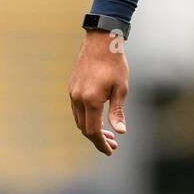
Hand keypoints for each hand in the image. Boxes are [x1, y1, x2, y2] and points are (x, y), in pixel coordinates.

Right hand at [67, 28, 128, 156]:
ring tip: (108, 134)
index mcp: (90, 100)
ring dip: (92, 129)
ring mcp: (73, 93)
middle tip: (113, 145)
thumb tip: (121, 132)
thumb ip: (118, 112)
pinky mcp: (72, 87)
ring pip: (79, 119)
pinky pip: (77, 109)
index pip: (93, 131)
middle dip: (98, 139)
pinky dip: (86, 118)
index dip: (101, 144)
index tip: (110, 150)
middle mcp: (78, 98)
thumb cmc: (114, 64)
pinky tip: (98, 119)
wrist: (101, 42)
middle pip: (84, 128)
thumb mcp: (121, 88)